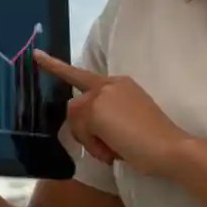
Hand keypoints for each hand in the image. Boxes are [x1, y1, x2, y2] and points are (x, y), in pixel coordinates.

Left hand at [33, 49, 189, 176]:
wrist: (169, 146)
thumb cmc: (154, 140)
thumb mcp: (127, 121)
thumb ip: (106, 116)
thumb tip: (87, 128)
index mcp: (119, 83)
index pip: (82, 75)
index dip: (57, 67)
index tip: (37, 56)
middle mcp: (110, 83)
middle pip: (75, 106)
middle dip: (83, 130)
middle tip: (106, 148)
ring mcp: (101, 93)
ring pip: (76, 120)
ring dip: (90, 140)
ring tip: (114, 149)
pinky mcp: (95, 108)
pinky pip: (81, 132)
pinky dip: (94, 146)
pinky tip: (114, 150)